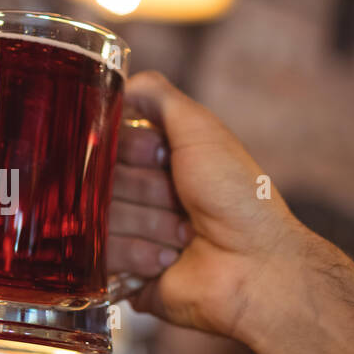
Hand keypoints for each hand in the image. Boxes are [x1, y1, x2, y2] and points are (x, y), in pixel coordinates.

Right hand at [108, 70, 308, 338]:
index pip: (107, 142)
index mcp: (156, 160)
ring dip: (146, 224)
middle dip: (142, 190)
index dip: (131, 150)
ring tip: (182, 234)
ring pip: (98, 218)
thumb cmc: (237, 197)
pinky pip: (99, 256)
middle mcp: (139, 194)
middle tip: (178, 200)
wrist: (256, 267)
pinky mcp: (122, 272)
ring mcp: (129, 233)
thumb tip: (124, 81)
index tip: (159, 156)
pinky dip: (137, 255)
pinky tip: (168, 259)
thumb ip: (159, 97)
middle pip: (99, 180)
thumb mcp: (202, 131)